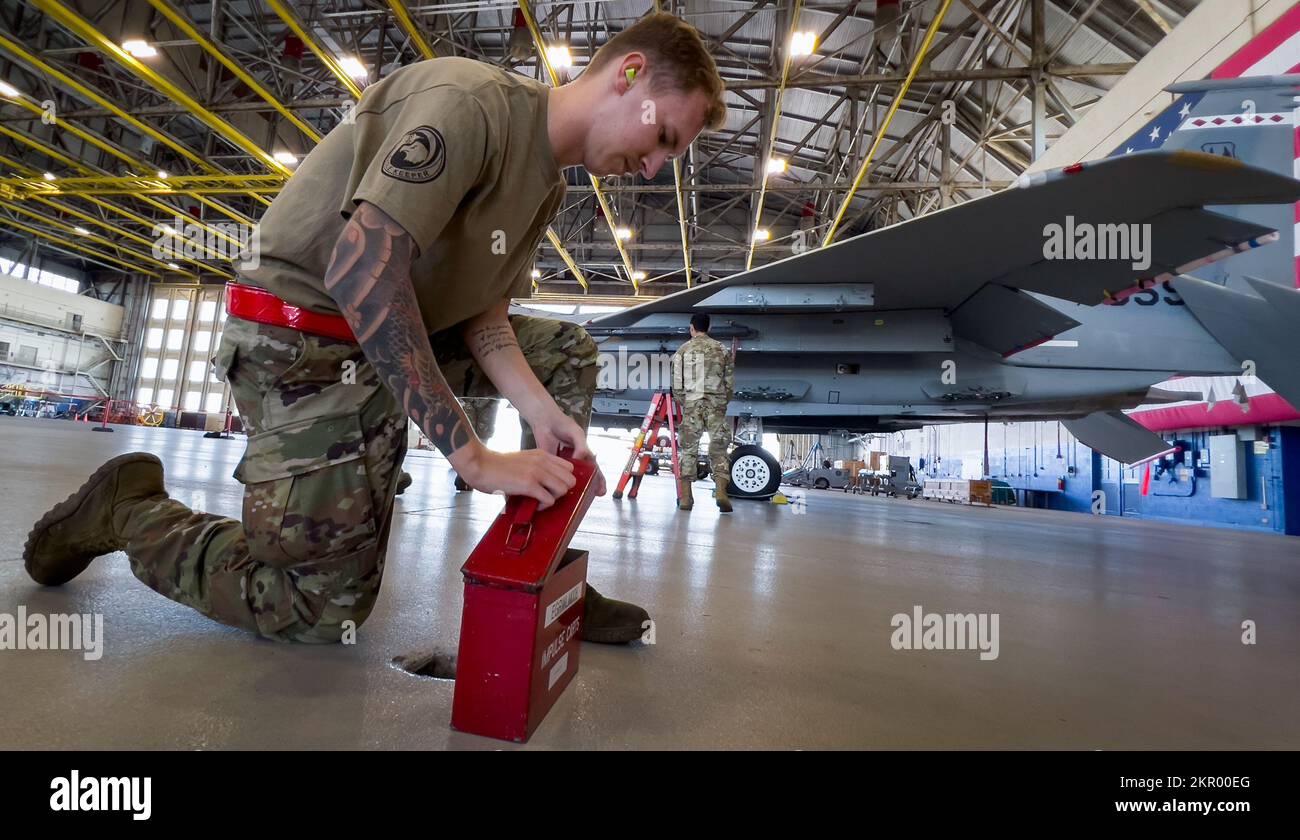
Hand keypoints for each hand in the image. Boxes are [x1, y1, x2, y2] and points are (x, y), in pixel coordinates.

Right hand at [449, 441, 576, 507]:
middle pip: (570, 480)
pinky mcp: (529, 484)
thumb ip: (537, 467)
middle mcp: (543, 462)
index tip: (551, 487)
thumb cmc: (497, 465)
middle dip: (561, 491)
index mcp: (542, 455)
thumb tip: (545, 483)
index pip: (569, 468)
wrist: (480, 464)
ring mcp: (537, 473)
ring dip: (553, 498)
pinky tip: (533, 505)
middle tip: (547, 495)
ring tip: (539, 500)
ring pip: (563, 489)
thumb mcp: (523, 459)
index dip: (563, 480)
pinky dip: (543, 506)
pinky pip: (549, 499)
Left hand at [528, 409, 606, 495]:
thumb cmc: (563, 425)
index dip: (599, 480)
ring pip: (570, 479)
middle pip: (584, 477)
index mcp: (584, 454)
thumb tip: (580, 459)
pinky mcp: (551, 465)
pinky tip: (559, 490)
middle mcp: (575, 461)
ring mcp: (563, 464)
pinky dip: (558, 483)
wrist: (546, 422)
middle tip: (591, 497)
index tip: (601, 490)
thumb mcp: (577, 433)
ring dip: (573, 488)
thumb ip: (581, 446)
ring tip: (576, 497)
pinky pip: (555, 476)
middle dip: (589, 488)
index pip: (594, 469)